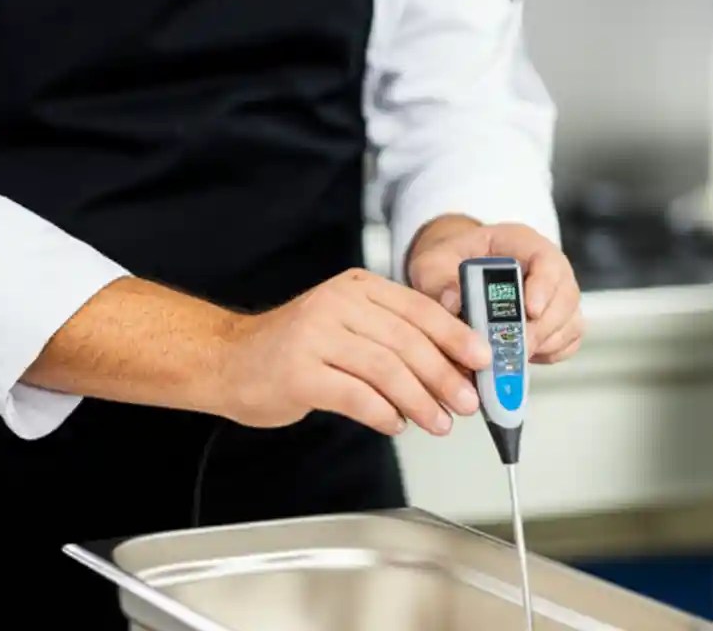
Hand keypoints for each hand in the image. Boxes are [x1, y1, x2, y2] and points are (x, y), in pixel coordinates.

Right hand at [217, 268, 491, 436]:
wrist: (229, 360)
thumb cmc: (294, 348)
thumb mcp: (346, 324)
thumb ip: (392, 337)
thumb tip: (452, 366)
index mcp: (355, 287)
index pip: (419, 309)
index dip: (456, 336)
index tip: (482, 360)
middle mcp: (336, 305)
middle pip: (407, 342)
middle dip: (445, 377)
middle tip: (466, 402)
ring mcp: (315, 337)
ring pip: (387, 370)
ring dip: (420, 401)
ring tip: (438, 422)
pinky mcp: (299, 373)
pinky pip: (356, 397)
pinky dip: (383, 414)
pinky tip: (395, 424)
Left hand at [406, 215, 583, 362]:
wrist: (452, 277)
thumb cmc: (447, 265)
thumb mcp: (433, 265)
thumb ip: (438, 280)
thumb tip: (452, 302)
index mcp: (521, 243)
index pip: (547, 260)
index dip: (544, 287)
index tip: (529, 311)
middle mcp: (547, 268)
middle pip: (565, 296)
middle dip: (541, 326)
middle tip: (515, 347)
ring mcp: (556, 295)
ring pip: (570, 321)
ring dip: (544, 343)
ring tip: (511, 357)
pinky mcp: (556, 322)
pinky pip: (567, 341)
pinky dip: (549, 353)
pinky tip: (520, 358)